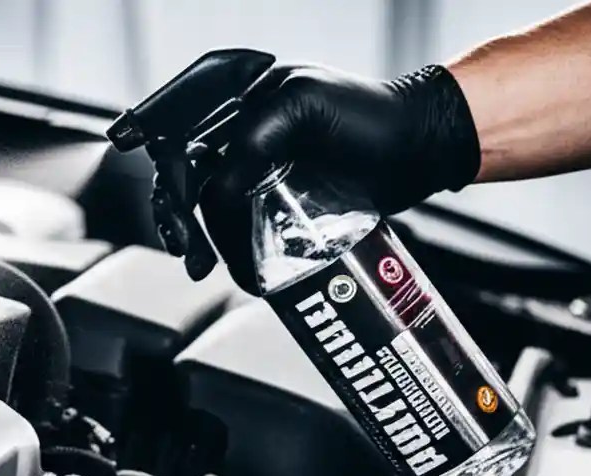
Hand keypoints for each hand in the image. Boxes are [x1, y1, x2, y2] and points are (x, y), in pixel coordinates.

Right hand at [197, 63, 480, 292]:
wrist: (420, 149)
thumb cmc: (373, 116)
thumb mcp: (303, 109)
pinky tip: (235, 266)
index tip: (177, 206)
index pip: (182, 135)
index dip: (171, 173)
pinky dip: (229, 246)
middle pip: (185, 175)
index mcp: (239, 95)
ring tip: (208, 266)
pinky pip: (236, 222)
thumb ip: (252, 139)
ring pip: (206, 205)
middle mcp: (239, 127)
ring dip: (202, 239)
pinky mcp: (272, 195)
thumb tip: (215, 191)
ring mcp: (254, 163)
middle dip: (178, 215)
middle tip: (189, 250)